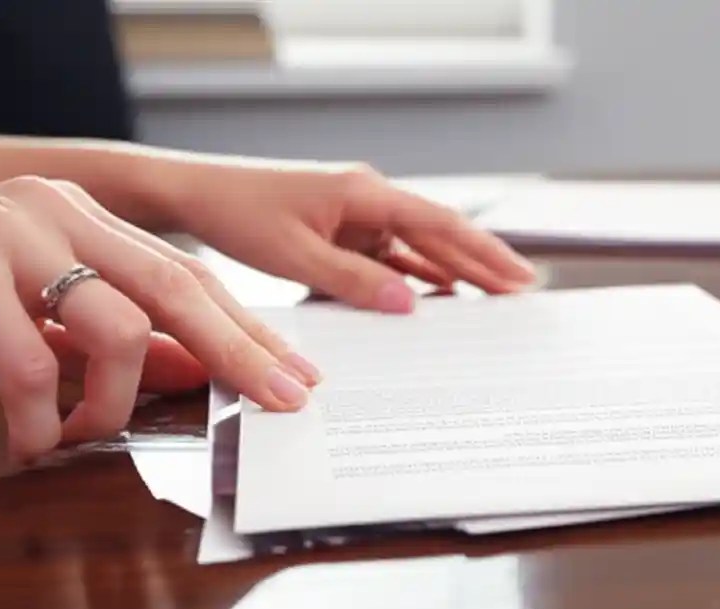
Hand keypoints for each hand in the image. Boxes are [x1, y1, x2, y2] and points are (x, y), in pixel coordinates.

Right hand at [0, 176, 320, 459]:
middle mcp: (56, 209)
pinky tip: (25, 442)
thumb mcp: (36, 334)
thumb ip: (114, 346)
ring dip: (110, 404)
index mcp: (82, 219)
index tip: (295, 374)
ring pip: (117, 326)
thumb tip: (198, 371)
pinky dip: (36, 417)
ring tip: (76, 437)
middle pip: (178, 287)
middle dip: (238, 353)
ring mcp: (8, 227)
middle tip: (278, 402)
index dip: (247, 328)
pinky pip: (30, 359)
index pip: (188, 276)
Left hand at [155, 160, 536, 311]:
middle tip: (523, 290)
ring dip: (452, 271)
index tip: (517, 275)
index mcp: (364, 193)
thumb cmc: (239, 213)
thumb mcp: (296, 256)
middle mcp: (368, 198)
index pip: (439, 224)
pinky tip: (436, 295)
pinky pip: (388, 256)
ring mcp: (356, 215)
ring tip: (492, 298)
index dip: (482, 252)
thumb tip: (408, 304)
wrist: (196, 194)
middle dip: (481, 262)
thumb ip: (354, 282)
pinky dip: (414, 276)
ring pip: (416, 247)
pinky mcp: (342, 231)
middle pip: (438, 233)